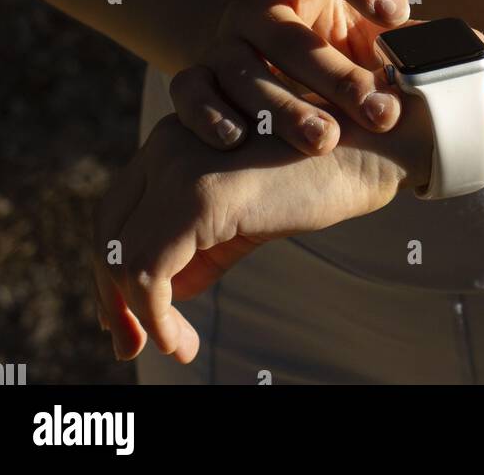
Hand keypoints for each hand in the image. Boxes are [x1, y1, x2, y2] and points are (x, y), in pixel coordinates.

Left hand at [92, 99, 431, 363]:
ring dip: (137, 316)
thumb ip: (204, 246)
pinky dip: (154, 316)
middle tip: (131, 345)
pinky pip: (147, 270)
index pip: (120, 209)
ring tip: (174, 346)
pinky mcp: (200, 194)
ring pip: (121, 254)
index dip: (115, 271)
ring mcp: (179, 164)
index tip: (132, 323)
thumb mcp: (249, 214)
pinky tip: (181, 341)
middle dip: (112, 296)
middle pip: (110, 227)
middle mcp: (166, 140)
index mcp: (176, 138)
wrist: (373, 144)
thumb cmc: (319, 175)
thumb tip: (162, 297)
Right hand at [169, 0, 411, 158]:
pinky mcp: (198, 73)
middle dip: (339, 78)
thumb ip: (405, 40)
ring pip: (244, 71)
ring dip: (284, 109)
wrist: (269, 53)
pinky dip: (208, 114)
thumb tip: (463, 52)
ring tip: (326, 140)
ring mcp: (224, 38)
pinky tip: (239, 140)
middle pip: (291, 35)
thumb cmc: (335, 38)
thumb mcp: (367, 29)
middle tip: (384, 112)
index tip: (396, 12)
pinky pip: (190, 89)